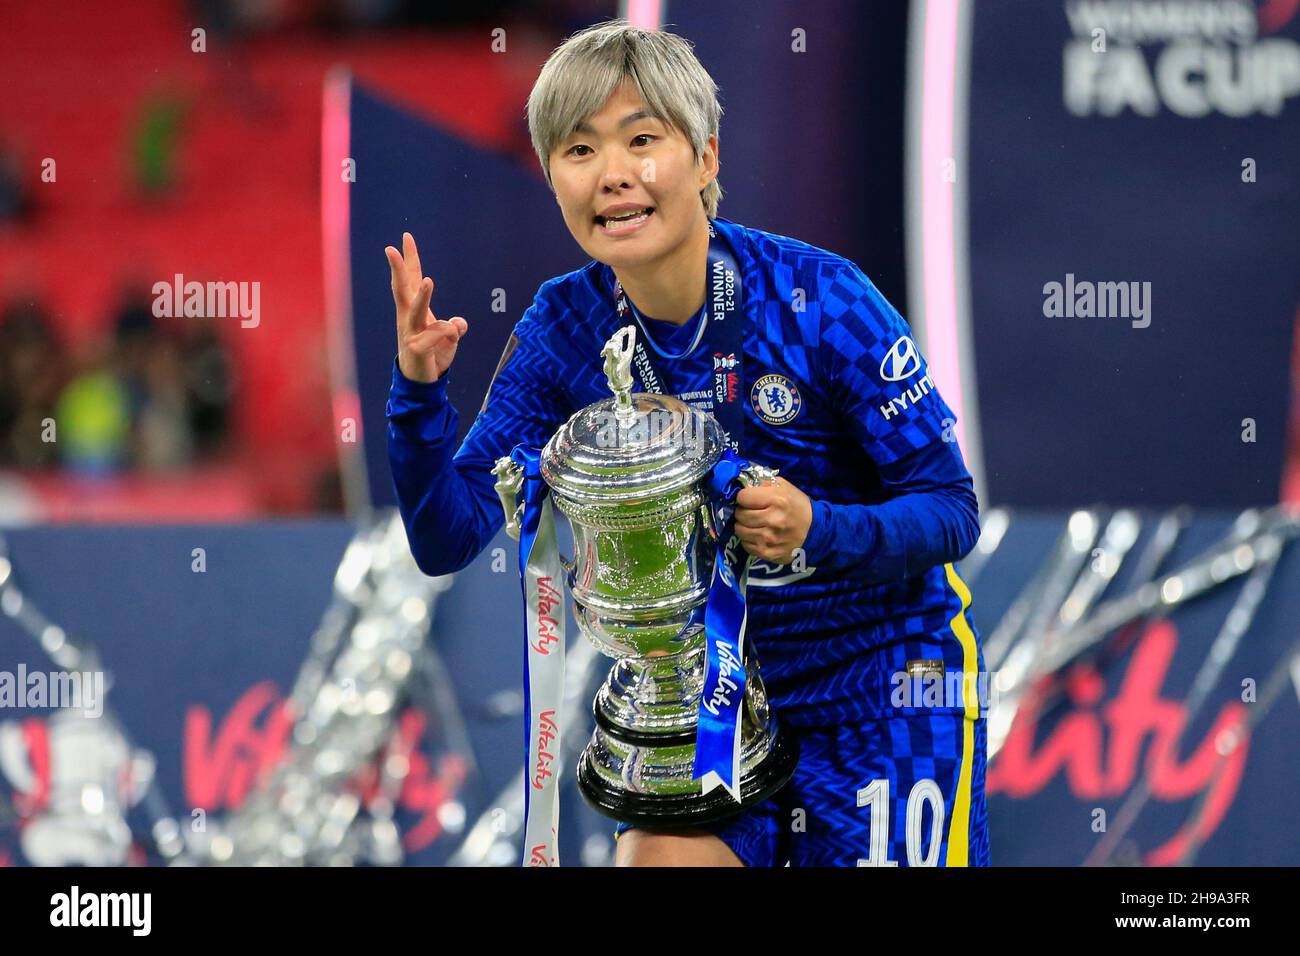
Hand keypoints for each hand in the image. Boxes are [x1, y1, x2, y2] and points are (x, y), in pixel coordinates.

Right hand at [385, 232, 467, 382]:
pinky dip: (451, 335)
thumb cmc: (433, 355)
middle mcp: (407, 318)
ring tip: (429, 282)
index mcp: (414, 310)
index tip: (406, 237)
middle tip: (391, 249)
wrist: (422, 384)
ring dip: (424, 296)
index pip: (412, 279)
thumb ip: (455, 326)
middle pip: (402, 288)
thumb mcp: (449, 337)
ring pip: (417, 310)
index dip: (410, 259)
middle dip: (398, 268)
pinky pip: (440, 336)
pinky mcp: (416, 348)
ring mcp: (410, 332)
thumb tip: (458, 324)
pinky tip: (452, 341)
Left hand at [733, 476, 813, 564]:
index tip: (750, 499)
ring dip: (744, 526)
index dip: (745, 497)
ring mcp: (769, 539)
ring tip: (754, 524)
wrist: (815, 531)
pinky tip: (759, 535)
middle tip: (753, 512)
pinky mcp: (767, 553)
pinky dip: (749, 539)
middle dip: (744, 511)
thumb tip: (745, 487)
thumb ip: (764, 483)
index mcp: (776, 500)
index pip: (742, 497)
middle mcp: (772, 520)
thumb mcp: (785, 487)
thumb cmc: (798, 506)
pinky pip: (746, 544)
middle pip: (740, 514)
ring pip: (740, 530)